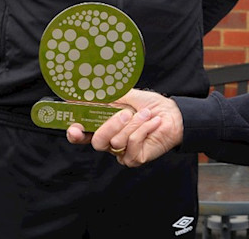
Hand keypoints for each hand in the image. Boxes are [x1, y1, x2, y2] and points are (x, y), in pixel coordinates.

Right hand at [65, 89, 183, 166]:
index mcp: (104, 127)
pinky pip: (133, 143)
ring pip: (117, 141)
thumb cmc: (151, 105)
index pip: (83, 135)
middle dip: (110, 125)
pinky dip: (144, 128)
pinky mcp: (134, 158)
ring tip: (147, 114)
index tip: (74, 127)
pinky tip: (154, 123)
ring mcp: (122, 152)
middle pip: (97, 141)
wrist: (173, 115)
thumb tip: (89, 90)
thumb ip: (108, 95)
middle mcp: (110, 142)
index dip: (75, 133)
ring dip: (135, 123)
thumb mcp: (127, 96)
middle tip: (125, 113)